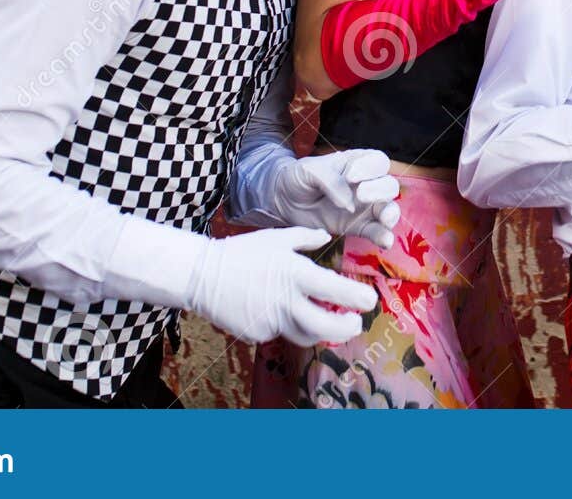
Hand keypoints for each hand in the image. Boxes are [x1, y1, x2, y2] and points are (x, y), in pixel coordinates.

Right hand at [186, 226, 376, 346]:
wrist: (201, 275)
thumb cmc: (242, 253)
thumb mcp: (276, 238)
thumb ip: (305, 237)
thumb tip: (326, 236)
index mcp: (294, 273)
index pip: (335, 291)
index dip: (358, 299)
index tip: (369, 301)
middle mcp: (286, 300)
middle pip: (326, 327)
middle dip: (347, 329)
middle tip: (356, 323)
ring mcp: (271, 320)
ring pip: (306, 336)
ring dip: (321, 330)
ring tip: (329, 320)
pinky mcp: (258, 334)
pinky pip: (280, 332)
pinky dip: (286, 324)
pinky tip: (278, 310)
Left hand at [272, 150, 400, 248]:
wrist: (284, 200)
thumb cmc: (298, 178)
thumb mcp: (309, 170)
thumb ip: (330, 181)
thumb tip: (349, 203)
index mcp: (357, 163)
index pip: (378, 162)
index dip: (371, 168)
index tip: (351, 176)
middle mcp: (367, 184)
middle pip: (389, 185)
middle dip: (380, 190)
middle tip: (361, 195)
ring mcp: (364, 207)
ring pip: (389, 209)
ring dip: (390, 214)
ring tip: (384, 219)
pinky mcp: (358, 228)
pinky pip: (377, 232)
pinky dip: (384, 237)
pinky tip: (384, 242)